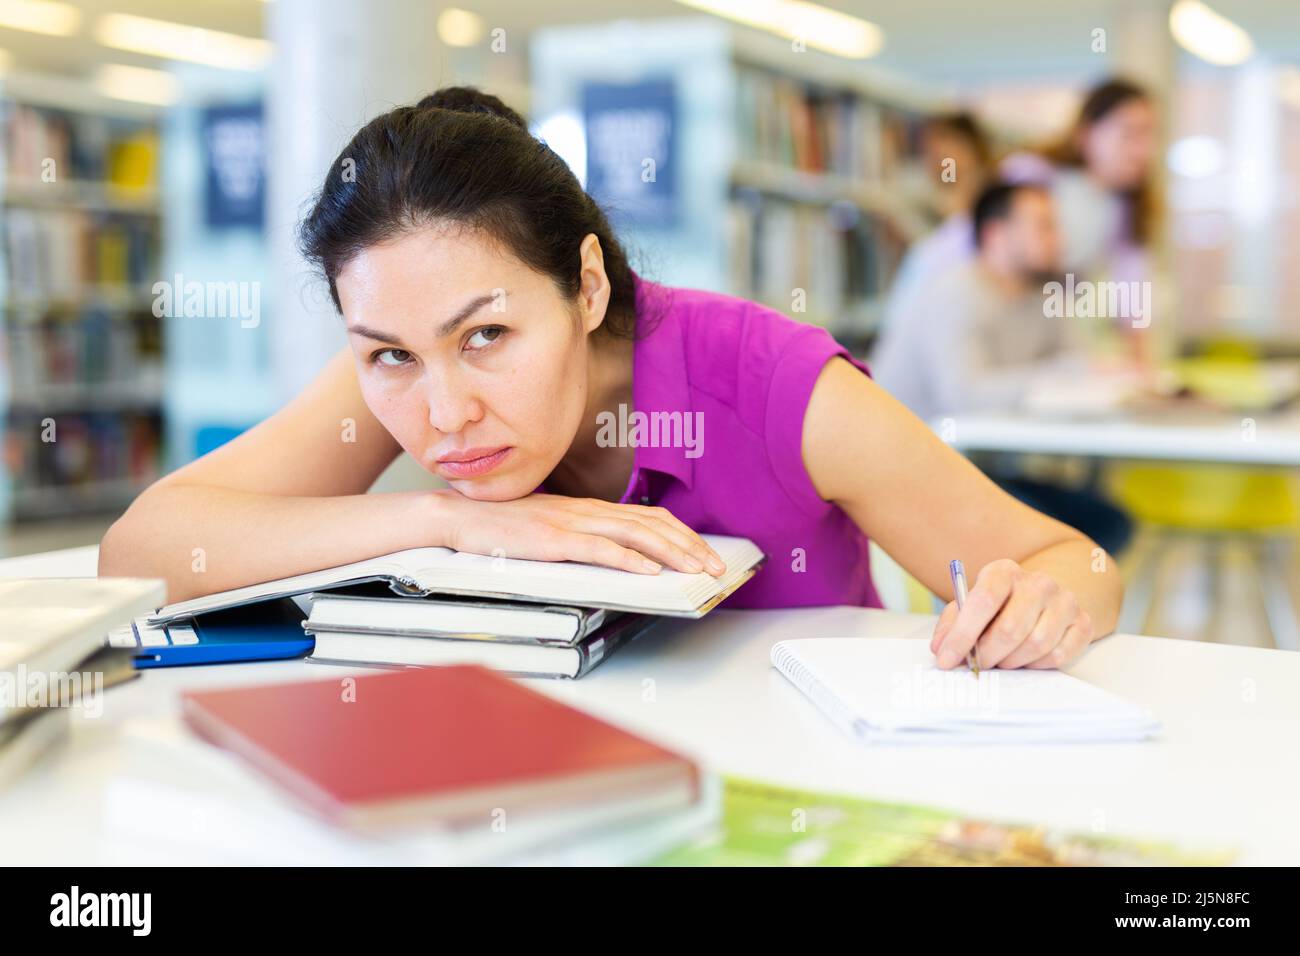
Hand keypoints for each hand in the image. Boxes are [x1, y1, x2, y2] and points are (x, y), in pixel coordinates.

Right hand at [437, 491, 726, 576]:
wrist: (458, 517)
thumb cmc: (499, 529)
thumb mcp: (548, 531)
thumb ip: (580, 539)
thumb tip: (614, 558)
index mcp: (587, 509)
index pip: (648, 517)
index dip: (682, 534)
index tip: (705, 553)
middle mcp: (585, 511)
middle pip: (651, 524)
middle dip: (689, 546)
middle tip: (716, 568)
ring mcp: (569, 523)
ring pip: (634, 534)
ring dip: (671, 553)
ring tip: (696, 570)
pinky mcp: (551, 540)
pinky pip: (598, 548)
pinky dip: (627, 559)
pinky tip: (648, 571)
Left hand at [929, 559, 1094, 669]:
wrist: (1044, 596)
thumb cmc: (1000, 605)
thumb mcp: (970, 605)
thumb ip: (952, 624)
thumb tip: (941, 649)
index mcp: (1003, 571)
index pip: (982, 601)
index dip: (962, 635)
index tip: (946, 659)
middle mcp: (1038, 582)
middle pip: (1010, 628)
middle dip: (988, 654)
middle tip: (979, 664)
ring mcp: (1065, 601)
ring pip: (1036, 645)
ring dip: (1012, 661)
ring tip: (1002, 659)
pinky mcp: (1083, 623)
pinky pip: (1057, 656)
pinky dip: (1036, 665)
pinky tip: (1026, 659)